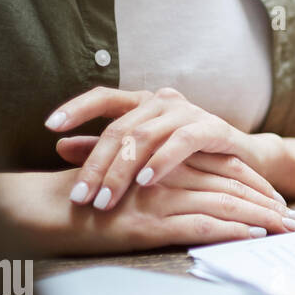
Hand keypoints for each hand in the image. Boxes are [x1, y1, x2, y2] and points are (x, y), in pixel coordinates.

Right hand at [0, 159, 294, 255]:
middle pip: (235, 187)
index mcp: (169, 162)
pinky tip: (255, 236)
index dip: (258, 185)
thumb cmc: (87, 198)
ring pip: (226, 205)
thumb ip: (161, 180)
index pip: (227, 169)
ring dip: (263, 220)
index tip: (281, 203)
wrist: (45, 208)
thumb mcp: (132, 181)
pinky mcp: (151, 223)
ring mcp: (162, 199)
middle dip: (271, 205)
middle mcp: (171, 176)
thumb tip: (193, 196)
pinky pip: (201, 225)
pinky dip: (232, 231)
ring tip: (288, 231)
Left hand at [46, 86, 276, 211]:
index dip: (77, 108)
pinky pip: (182, 142)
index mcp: (144, 103)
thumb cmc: (190, 159)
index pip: (105, 97)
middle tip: (81, 197)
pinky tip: (146, 181)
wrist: (245, 163)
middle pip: (120, 128)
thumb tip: (60, 147)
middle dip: (96, 165)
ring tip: (106, 198)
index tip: (50, 126)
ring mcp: (189, 112)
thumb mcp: (144, 155)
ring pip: (145, 137)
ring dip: (122, 170)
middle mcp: (164, 101)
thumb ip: (106, 150)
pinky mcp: (213, 128)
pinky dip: (162, 161)